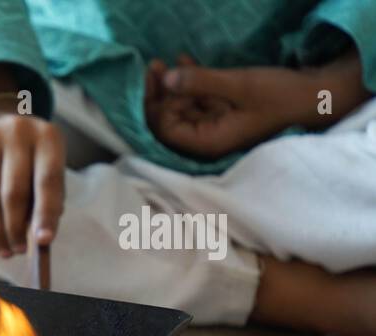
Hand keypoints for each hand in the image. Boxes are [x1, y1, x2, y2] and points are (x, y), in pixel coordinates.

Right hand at [0, 104, 64, 256]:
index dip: (46, 213)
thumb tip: (39, 237)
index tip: (44, 242)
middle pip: (14, 192)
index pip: (48, 180)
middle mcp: (17, 131)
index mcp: (47, 135)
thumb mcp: (44, 164)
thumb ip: (46, 196)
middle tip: (18, 251)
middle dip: (15, 229)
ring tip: (4, 249)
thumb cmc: (25, 155)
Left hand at [145, 55, 302, 157]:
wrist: (313, 96)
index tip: (156, 78)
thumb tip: (165, 80)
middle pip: (169, 120)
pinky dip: (189, 83)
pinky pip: (198, 100)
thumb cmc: (280, 96)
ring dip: (171, 86)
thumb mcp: (239, 85)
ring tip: (161, 62)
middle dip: (158, 94)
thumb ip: (201, 83)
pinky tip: (184, 61)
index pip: (165, 130)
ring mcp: (214, 126)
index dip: (155, 105)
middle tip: (153, 66)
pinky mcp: (223, 113)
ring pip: (182, 108)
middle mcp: (206, 139)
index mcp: (207, 142)